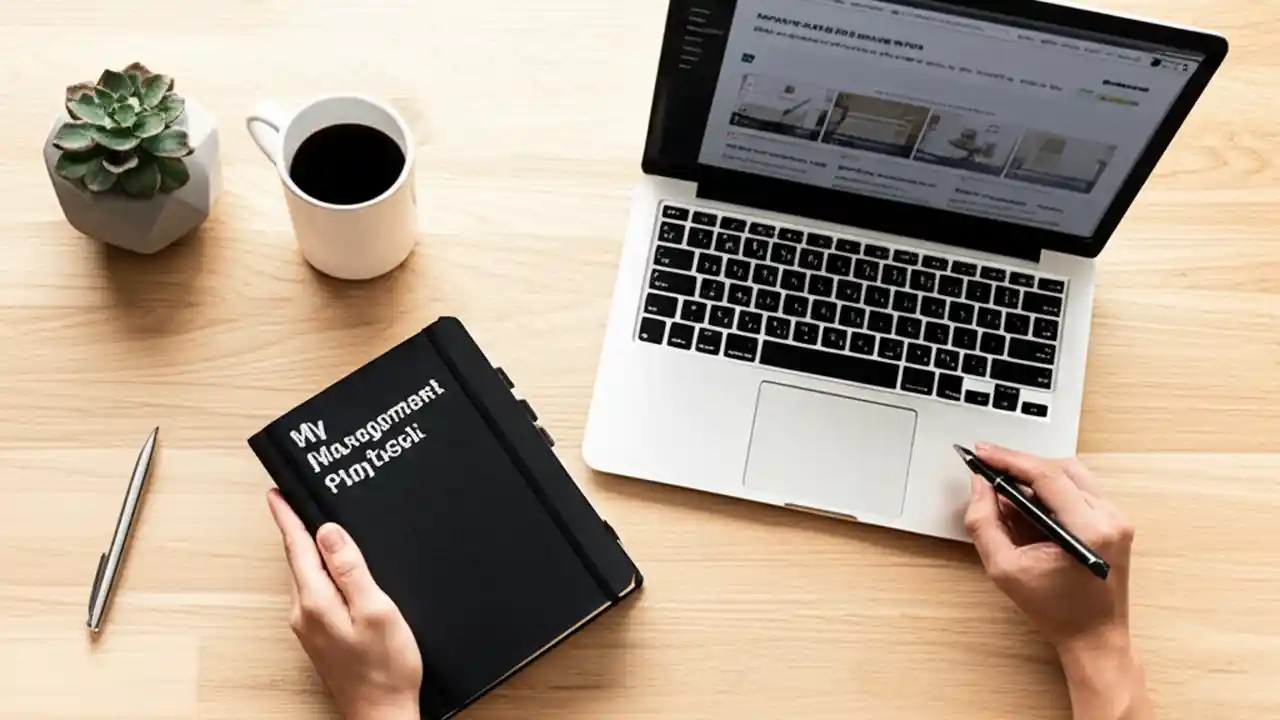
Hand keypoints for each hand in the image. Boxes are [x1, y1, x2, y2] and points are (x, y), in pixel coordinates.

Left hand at [267, 489, 422, 719]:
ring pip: (305, 575)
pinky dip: (318, 571)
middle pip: (297, 559)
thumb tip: (328, 533)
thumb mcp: (376, 610)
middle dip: (297, 528)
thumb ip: (350, 570)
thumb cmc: (386, 668)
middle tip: (296, 499)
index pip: (296, 548)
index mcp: (316, 602)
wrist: (382, 714)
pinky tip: (331, 567)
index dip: (288, 518)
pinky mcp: (320, 636)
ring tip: (314, 525)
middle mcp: (304, 614)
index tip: (276, 493)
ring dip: (308, 549)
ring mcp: (310, 627)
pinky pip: (314, 591)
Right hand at [963, 444, 1150, 719]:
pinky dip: (1051, 489)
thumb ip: (984, 523)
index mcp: (1089, 531)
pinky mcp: (1115, 521)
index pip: (1046, 476)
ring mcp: (1117, 518)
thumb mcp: (1004, 569)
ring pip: (1071, 473)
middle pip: (1060, 467)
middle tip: (989, 467)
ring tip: (1006, 488)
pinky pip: (1079, 489)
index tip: (982, 453)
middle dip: (1020, 464)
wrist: (1094, 636)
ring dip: (1036, 475)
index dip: (1009, 459)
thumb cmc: (1055, 611)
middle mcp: (1110, 518)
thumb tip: (980, 486)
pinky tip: (1029, 503)